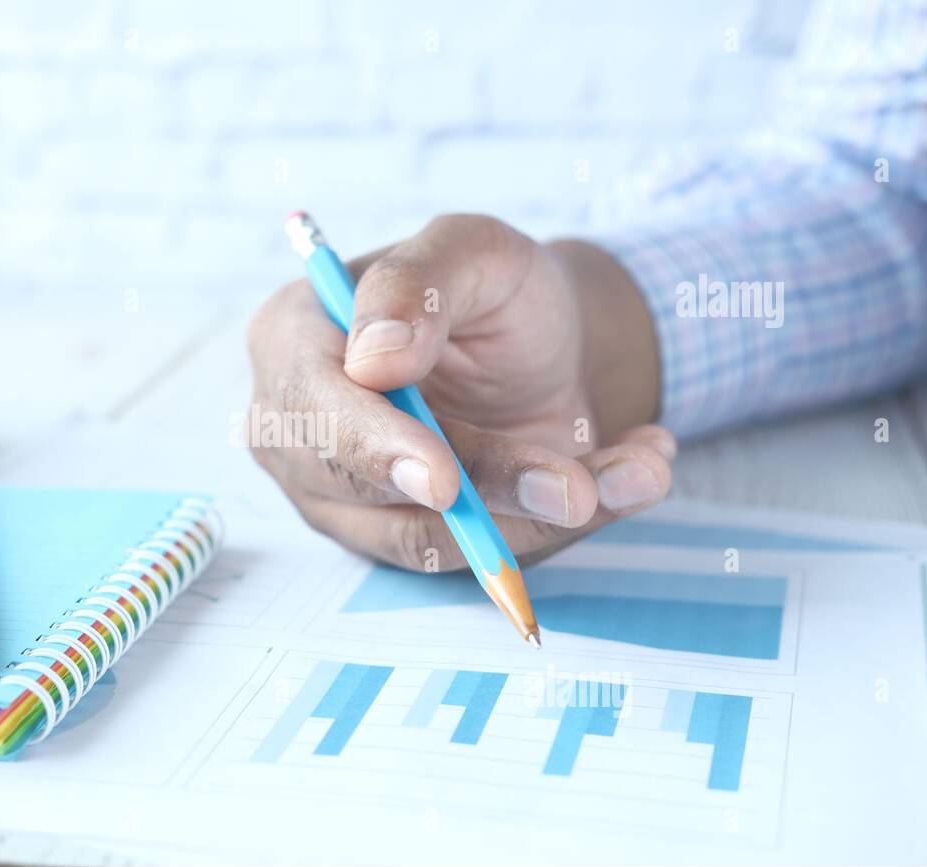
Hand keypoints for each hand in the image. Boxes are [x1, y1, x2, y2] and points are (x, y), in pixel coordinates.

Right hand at [245, 213, 674, 569]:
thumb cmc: (485, 287)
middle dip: (480, 492)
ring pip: (424, 540)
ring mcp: (341, 497)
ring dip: (535, 518)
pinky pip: (473, 558)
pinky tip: (628, 479)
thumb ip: (417, 284)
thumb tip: (371, 358)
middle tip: (579, 488)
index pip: (310, 409)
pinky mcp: (402, 539)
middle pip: (361, 491)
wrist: (533, 342)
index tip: (443, 480)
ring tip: (635, 471)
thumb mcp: (471, 249)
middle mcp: (296, 432)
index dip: (373, 450)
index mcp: (291, 340)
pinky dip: (560, 528)